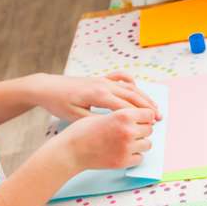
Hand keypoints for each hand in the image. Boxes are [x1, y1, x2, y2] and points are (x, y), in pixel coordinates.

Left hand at [30, 72, 157, 121]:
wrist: (47, 87)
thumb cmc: (59, 103)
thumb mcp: (74, 117)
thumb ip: (95, 121)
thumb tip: (114, 128)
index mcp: (98, 94)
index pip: (125, 106)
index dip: (140, 116)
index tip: (151, 124)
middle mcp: (104, 84)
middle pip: (133, 95)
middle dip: (148, 107)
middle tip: (159, 118)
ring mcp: (103, 79)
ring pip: (130, 87)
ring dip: (144, 97)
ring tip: (155, 107)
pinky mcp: (101, 78)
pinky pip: (121, 78)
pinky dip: (131, 82)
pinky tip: (137, 89)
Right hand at [59, 108, 155, 171]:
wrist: (69, 151)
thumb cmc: (82, 131)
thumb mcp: (103, 115)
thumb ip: (123, 115)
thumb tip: (139, 118)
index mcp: (123, 115)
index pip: (149, 114)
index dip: (145, 116)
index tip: (141, 119)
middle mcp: (128, 131)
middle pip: (149, 129)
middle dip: (142, 129)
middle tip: (129, 131)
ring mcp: (126, 148)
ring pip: (147, 144)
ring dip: (140, 143)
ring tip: (126, 142)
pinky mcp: (123, 162)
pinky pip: (140, 158)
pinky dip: (134, 155)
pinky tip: (123, 151)